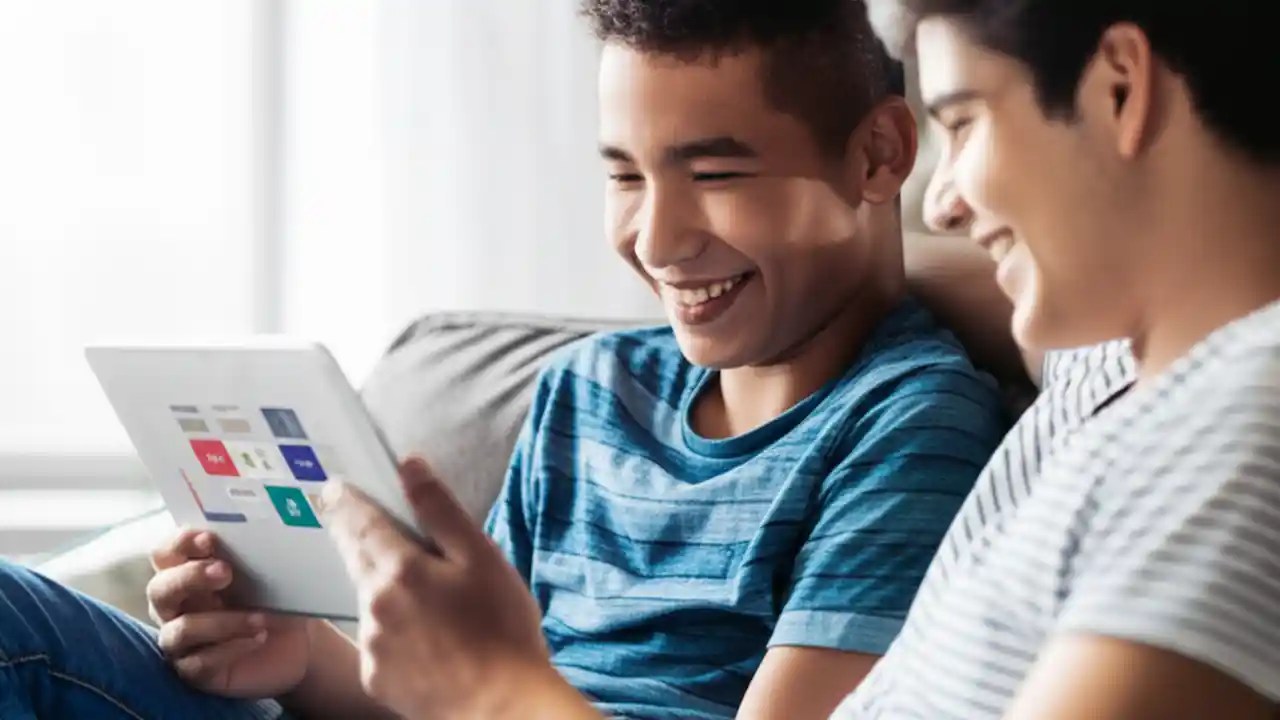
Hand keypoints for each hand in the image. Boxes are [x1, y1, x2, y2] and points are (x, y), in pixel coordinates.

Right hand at [146, 529, 312, 697]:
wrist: (297, 641)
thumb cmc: (274, 598)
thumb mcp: (267, 573)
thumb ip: (251, 553)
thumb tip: (255, 531)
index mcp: (186, 572)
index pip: (165, 553)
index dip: (180, 543)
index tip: (210, 539)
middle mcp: (174, 605)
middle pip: (160, 589)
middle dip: (190, 577)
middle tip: (226, 572)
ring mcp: (180, 640)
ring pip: (180, 630)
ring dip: (222, 622)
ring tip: (260, 617)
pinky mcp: (194, 670)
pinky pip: (199, 662)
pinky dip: (231, 648)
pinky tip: (259, 638)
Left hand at [322, 458, 585, 719]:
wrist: (502, 706)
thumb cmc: (503, 629)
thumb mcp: (482, 558)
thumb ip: (440, 510)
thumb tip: (409, 466)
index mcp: (401, 569)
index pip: (360, 523)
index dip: (345, 502)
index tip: (333, 487)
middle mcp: (376, 605)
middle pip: (356, 559)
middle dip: (356, 538)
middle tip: (359, 523)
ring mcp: (372, 644)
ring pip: (370, 602)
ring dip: (384, 590)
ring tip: (425, 599)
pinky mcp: (376, 676)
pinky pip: (378, 641)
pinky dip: (393, 632)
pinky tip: (427, 639)